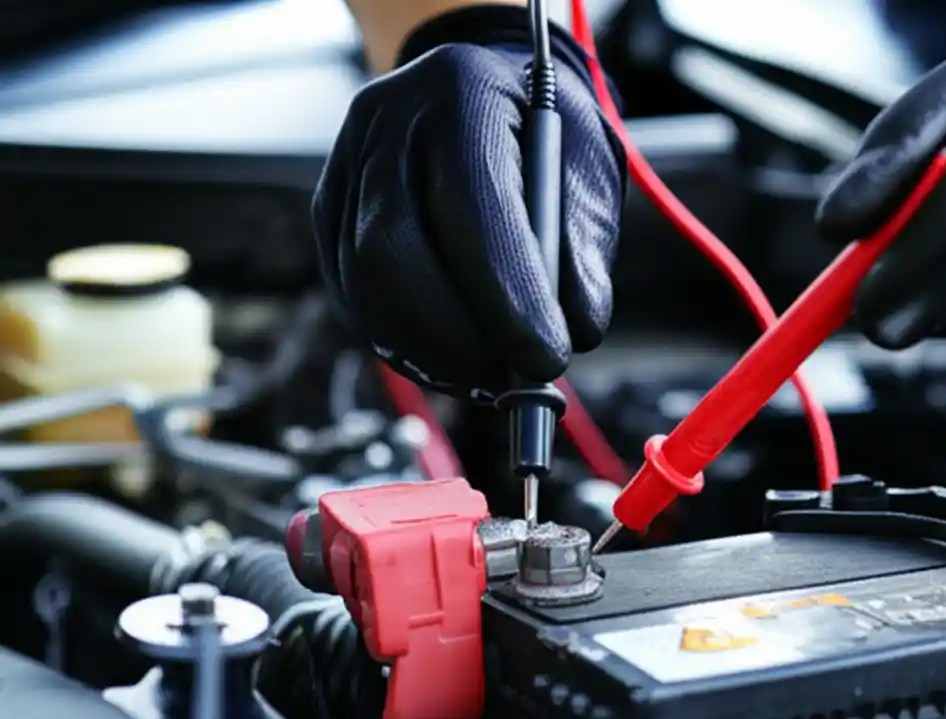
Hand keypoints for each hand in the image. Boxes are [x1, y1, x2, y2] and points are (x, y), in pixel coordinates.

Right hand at [313, 9, 624, 398]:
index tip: (547, 359)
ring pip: (362, 280)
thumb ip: (585, 249)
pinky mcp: (330, 207)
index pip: (472, 209)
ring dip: (425, 350)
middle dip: (456, 337)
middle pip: (393, 251)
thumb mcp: (588, 170)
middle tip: (510, 382)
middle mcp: (389, 123)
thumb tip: (574, 331)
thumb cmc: (546, 130)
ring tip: (484, 377)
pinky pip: (351, 290)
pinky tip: (448, 357)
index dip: (507, 297)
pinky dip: (400, 338)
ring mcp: (348, 164)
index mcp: (463, 96)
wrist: (484, 81)